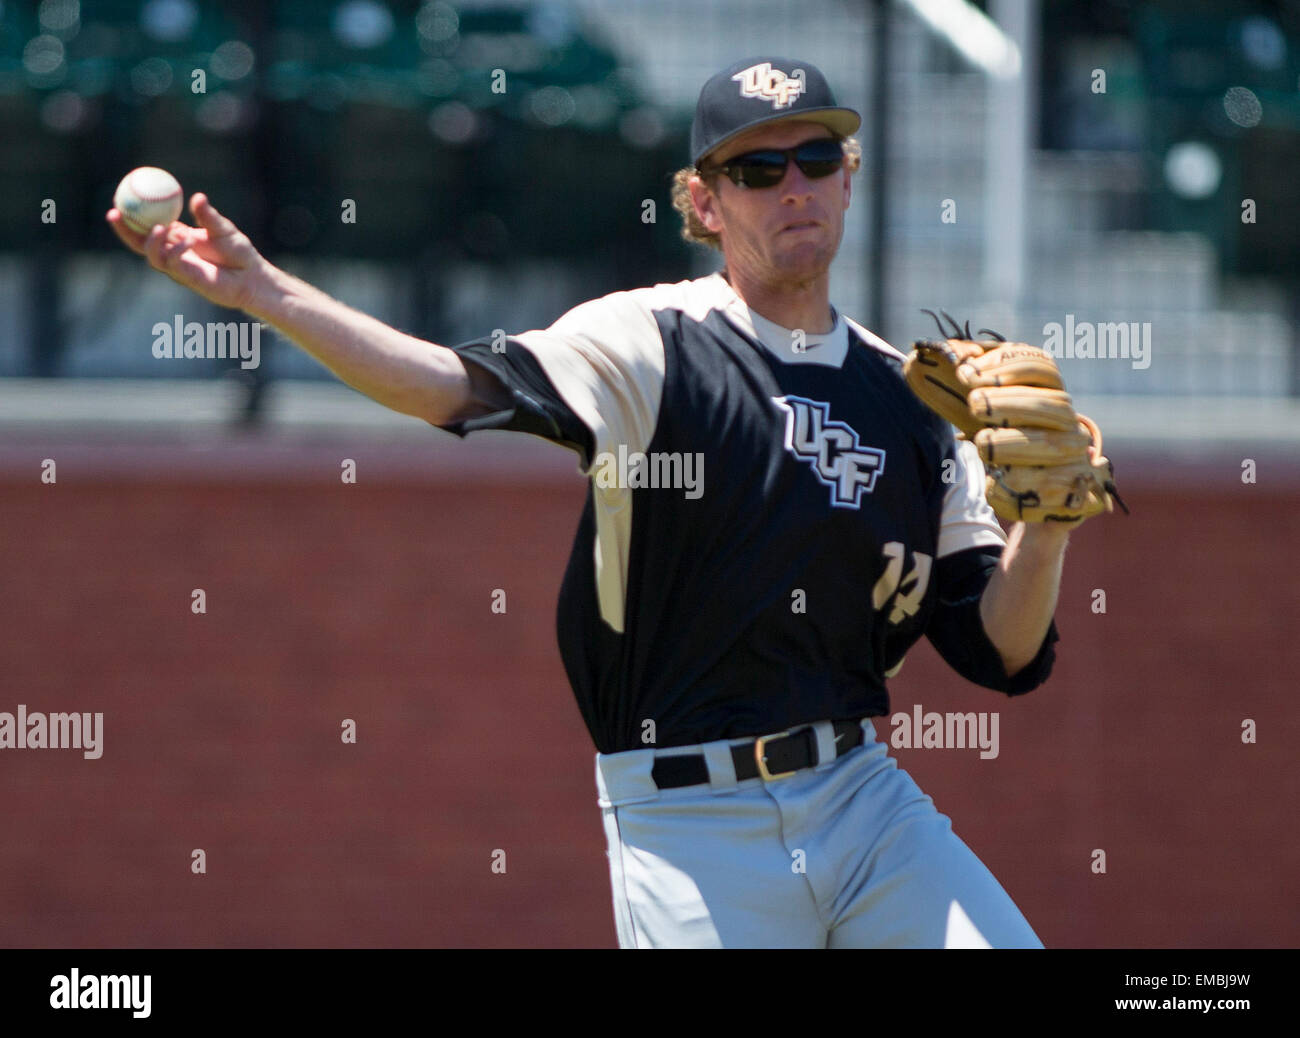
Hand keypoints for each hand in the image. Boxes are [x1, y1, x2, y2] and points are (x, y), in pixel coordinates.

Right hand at [106, 193, 266, 311]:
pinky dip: (176, 252)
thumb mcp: (223, 229)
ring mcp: (178, 266)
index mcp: (177, 235)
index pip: (147, 225)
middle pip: (139, 242)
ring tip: (158, 228)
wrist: (252, 277)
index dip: (131, 214)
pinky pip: (173, 265)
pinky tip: (187, 240)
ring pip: (152, 255)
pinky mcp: (187, 278)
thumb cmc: (239, 253)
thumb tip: (197, 197)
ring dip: (151, 241)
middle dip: (123, 229)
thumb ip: (208, 216)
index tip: (119, 199)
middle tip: (114, 212)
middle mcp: (173, 251)